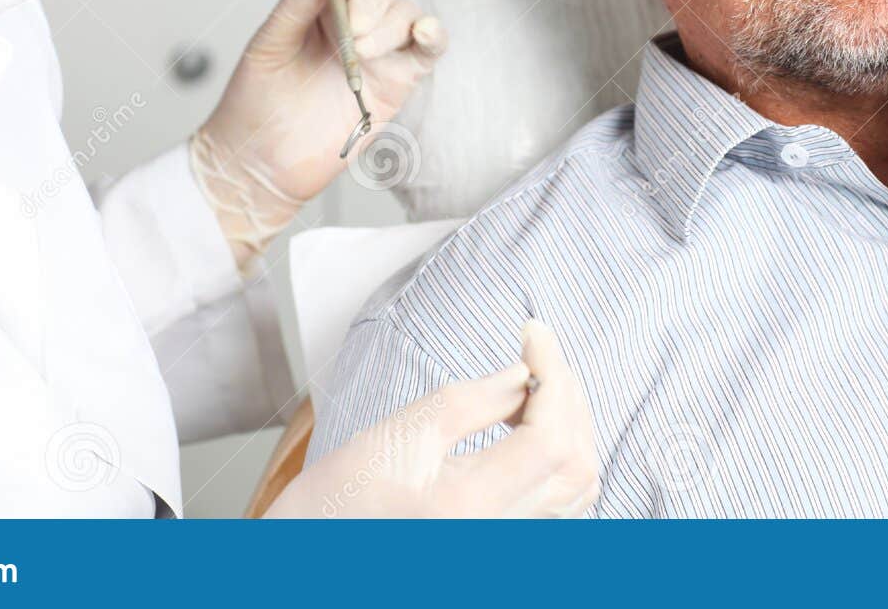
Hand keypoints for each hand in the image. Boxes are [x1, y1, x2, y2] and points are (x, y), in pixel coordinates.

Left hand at [190, 0, 447, 264]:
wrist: (260, 163)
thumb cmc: (255, 102)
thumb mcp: (269, 44)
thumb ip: (297, 2)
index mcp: (318, 4)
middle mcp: (351, 22)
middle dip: (370, 1)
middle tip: (350, 29)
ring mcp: (377, 52)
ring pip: (406, 14)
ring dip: (391, 24)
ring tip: (362, 51)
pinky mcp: (396, 82)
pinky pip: (427, 51)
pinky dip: (433, 37)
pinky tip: (425, 32)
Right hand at [266, 320, 600, 518]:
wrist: (309, 554)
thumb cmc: (336, 502)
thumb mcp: (398, 435)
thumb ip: (472, 401)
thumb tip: (526, 372)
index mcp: (468, 511)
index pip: (551, 438)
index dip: (554, 375)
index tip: (535, 332)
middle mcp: (499, 540)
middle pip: (577, 464)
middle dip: (568, 395)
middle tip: (538, 349)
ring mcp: (506, 550)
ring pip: (578, 487)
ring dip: (570, 424)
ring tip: (536, 381)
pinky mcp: (505, 548)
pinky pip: (561, 505)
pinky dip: (561, 456)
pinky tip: (532, 424)